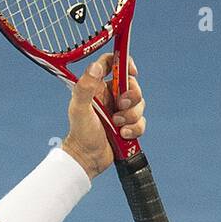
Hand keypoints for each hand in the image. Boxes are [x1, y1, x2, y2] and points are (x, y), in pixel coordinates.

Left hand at [61, 52, 145, 179]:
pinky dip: (134, 129)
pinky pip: (141, 121)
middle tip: (119, 107)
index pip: (112, 63)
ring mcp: (120, 111)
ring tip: (117, 126)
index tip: (131, 71)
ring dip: (131, 116)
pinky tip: (123, 135)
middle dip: (131, 97)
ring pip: (139, 104)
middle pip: (132, 85)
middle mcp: (110, 96)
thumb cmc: (79, 133)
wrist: (86, 158)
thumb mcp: (79, 109)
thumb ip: (85, 87)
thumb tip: (96, 66)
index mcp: (98, 87)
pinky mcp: (128, 125)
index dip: (124, 62)